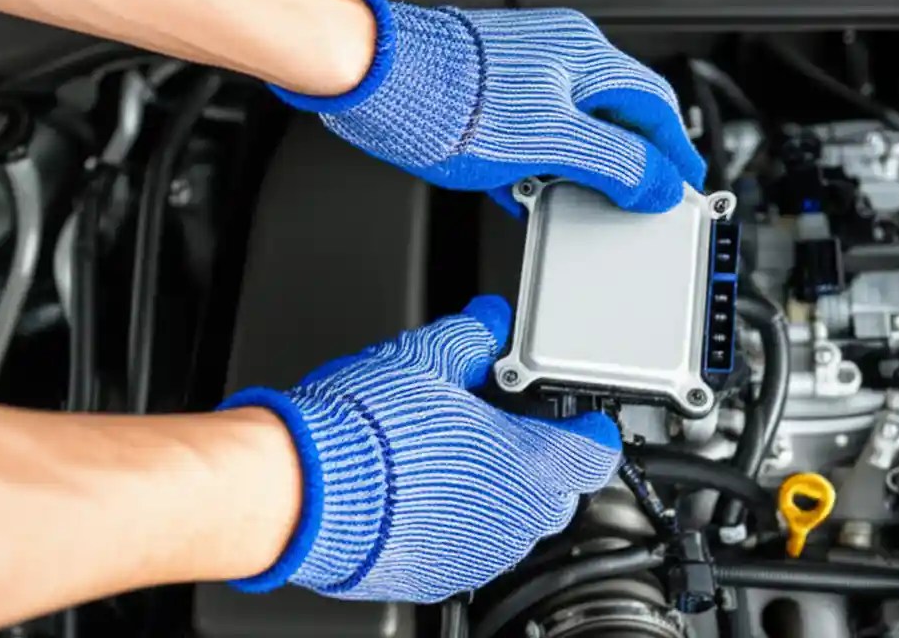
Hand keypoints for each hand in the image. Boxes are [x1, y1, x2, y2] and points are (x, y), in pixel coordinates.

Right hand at [218, 296, 621, 601]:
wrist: (303, 490)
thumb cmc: (367, 430)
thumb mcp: (426, 357)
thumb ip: (472, 338)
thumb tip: (489, 321)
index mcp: (532, 463)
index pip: (596, 453)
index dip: (588, 430)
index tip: (577, 419)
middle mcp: (515, 519)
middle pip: (556, 491)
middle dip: (538, 460)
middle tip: (499, 428)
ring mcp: (478, 555)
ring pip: (510, 524)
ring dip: (496, 493)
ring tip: (449, 458)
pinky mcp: (438, 577)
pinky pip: (468, 549)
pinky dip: (457, 523)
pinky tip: (421, 494)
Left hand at [272, 0, 704, 214]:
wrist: (375, 83)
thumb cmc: (451, 97)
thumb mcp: (553, 141)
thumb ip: (616, 163)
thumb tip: (657, 184)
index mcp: (585, 57)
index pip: (654, 105)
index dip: (675, 151)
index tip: (685, 186)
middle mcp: (557, 59)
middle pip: (614, 120)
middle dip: (628, 164)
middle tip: (639, 202)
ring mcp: (519, 78)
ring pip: (570, 132)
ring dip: (578, 171)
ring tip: (578, 206)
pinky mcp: (485, 100)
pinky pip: (528, 140)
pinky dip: (535, 171)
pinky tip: (523, 197)